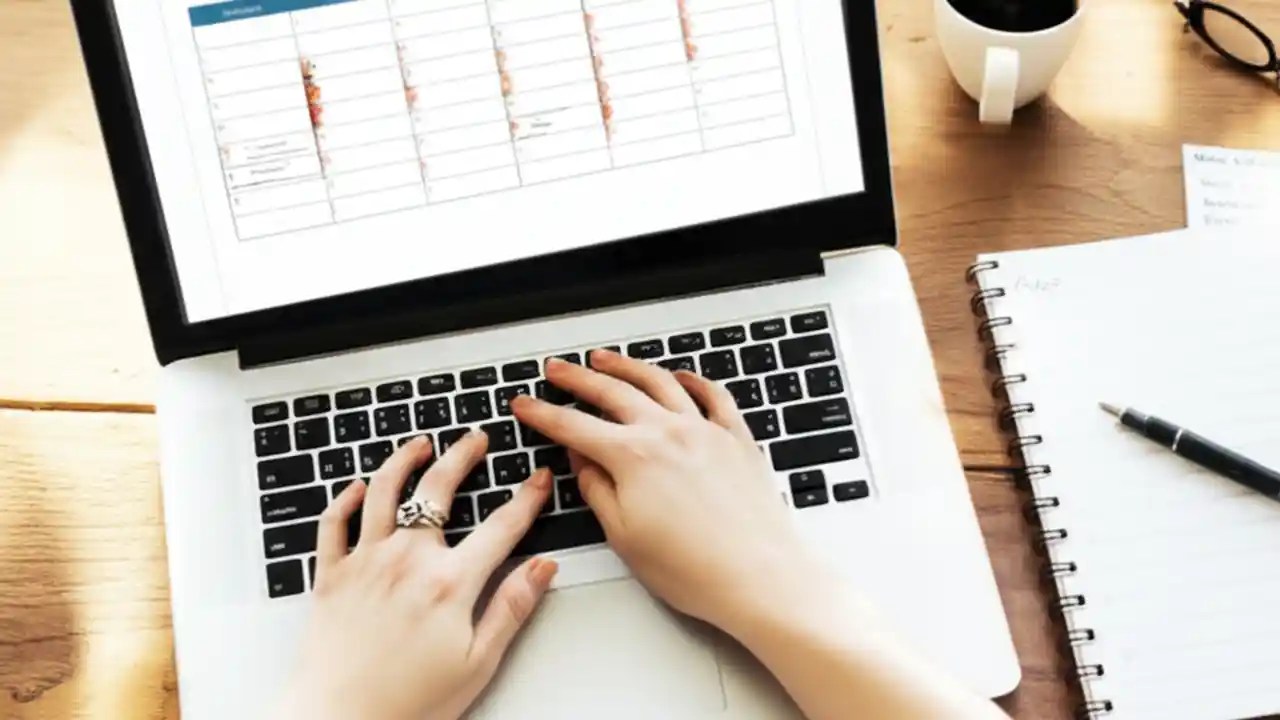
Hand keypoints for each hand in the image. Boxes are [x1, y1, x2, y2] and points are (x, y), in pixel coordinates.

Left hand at [274, 432, 556, 719]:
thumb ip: (512, 608)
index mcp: (450, 583)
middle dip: (462, 456)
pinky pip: (334, 523)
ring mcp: (365, 563)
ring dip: (403, 460)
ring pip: (384, 491)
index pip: (501, 525)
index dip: (526, 497)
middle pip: (439, 489)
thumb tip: (542, 568)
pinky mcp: (331, 576)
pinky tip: (357, 486)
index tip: (538, 478)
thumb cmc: (407, 704)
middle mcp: (407, 561)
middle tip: (476, 439)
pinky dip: (344, 498)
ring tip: (419, 444)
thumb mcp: (477, 662)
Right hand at [511, 351, 828, 633]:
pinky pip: (713, 394)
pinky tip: (681, 375)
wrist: (759, 576)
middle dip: (578, 378)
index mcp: (634, 457)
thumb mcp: (624, 536)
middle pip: (613, 392)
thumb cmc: (694, 569)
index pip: (574, 426)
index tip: (525, 404)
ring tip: (606, 358)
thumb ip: (597, 489)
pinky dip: (693, 379)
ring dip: (627, 366)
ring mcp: (705, 430)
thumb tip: (581, 460)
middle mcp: (668, 433)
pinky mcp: (737, 438)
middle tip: (557, 369)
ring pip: (660, 381)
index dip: (543, 414)